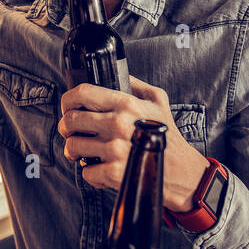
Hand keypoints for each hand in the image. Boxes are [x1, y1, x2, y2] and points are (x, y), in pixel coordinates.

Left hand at [58, 75, 209, 211]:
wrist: (182, 173)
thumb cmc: (169, 138)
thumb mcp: (159, 101)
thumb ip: (137, 85)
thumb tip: (120, 75)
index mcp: (126, 104)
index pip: (82, 93)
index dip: (67, 99)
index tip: (68, 107)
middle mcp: (118, 124)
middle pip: (71, 120)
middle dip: (66, 127)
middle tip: (71, 132)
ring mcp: (115, 149)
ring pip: (73, 146)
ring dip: (74, 151)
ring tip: (83, 152)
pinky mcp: (114, 173)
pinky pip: (86, 171)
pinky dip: (90, 173)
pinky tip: (101, 170)